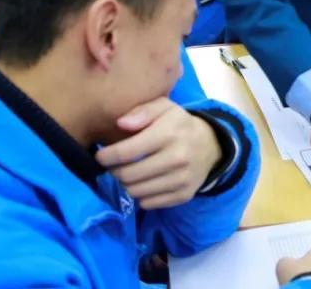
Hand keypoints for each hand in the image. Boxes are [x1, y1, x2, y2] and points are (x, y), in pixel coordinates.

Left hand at [95, 97, 222, 209]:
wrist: (210, 146)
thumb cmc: (179, 124)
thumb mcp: (164, 108)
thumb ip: (142, 111)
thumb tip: (121, 124)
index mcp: (168, 133)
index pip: (126, 151)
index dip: (107, 156)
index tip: (100, 156)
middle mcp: (177, 158)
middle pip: (128, 175)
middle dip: (113, 172)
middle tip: (111, 167)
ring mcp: (181, 179)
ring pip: (136, 192)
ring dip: (125, 185)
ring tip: (125, 175)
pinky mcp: (183, 195)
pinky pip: (149, 203)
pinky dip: (140, 196)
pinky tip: (141, 184)